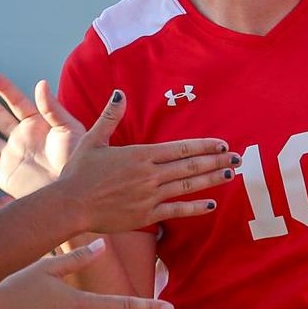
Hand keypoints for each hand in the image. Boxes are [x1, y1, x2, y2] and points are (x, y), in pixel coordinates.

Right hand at [0, 72, 82, 196]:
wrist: (74, 193)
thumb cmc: (77, 160)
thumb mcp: (68, 130)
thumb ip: (53, 109)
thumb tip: (41, 83)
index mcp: (38, 124)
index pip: (17, 102)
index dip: (3, 88)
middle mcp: (23, 139)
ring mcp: (13, 158)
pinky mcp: (7, 178)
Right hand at [41, 90, 238, 233]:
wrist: (70, 205)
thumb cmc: (79, 172)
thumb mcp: (93, 139)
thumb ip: (110, 117)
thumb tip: (119, 93)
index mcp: (140, 154)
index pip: (180, 147)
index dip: (204, 145)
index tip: (222, 143)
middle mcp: (149, 174)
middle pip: (190, 165)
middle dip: (216, 160)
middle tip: (238, 157)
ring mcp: (150, 196)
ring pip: (188, 185)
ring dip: (211, 179)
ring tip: (231, 174)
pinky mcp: (146, 215)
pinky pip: (176, 211)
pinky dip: (195, 207)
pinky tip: (212, 204)